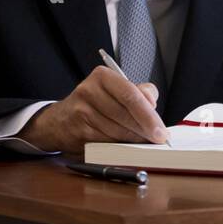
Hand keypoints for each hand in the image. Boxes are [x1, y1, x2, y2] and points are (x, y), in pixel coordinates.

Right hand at [20, 67, 166, 154]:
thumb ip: (139, 92)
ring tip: (143, 142)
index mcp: (102, 76)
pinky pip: (106, 143)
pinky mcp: (78, 132)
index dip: (148, 115)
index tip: (161, 130)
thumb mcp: (116, 90)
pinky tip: (126, 146)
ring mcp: (81, 112)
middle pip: (125, 115)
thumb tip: (152, 102)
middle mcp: (88, 91)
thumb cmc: (96, 104)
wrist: (61, 121)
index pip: (130, 95)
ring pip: (117, 131)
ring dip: (134, 140)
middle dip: (145, 130)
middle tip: (158, 139)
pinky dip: (120, 147)